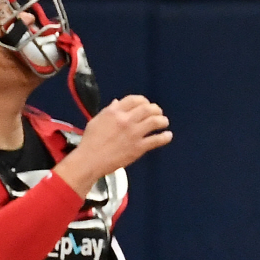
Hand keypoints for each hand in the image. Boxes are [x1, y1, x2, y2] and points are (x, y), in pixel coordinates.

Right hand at [54, 94, 171, 194]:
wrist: (91, 160)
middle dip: (155, 109)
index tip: (146, 104)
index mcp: (115, 112)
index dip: (143, 101)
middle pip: (147, 109)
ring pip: (154, 121)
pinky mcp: (138, 148)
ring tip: (164, 122)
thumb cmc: (91, 141)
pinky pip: (156, 140)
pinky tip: (168, 135)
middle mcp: (126, 120)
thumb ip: (109, 110)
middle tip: (158, 113)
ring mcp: (133, 134)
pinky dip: (165, 137)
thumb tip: (118, 102)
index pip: (134, 100)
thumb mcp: (97, 120)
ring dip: (162, 120)